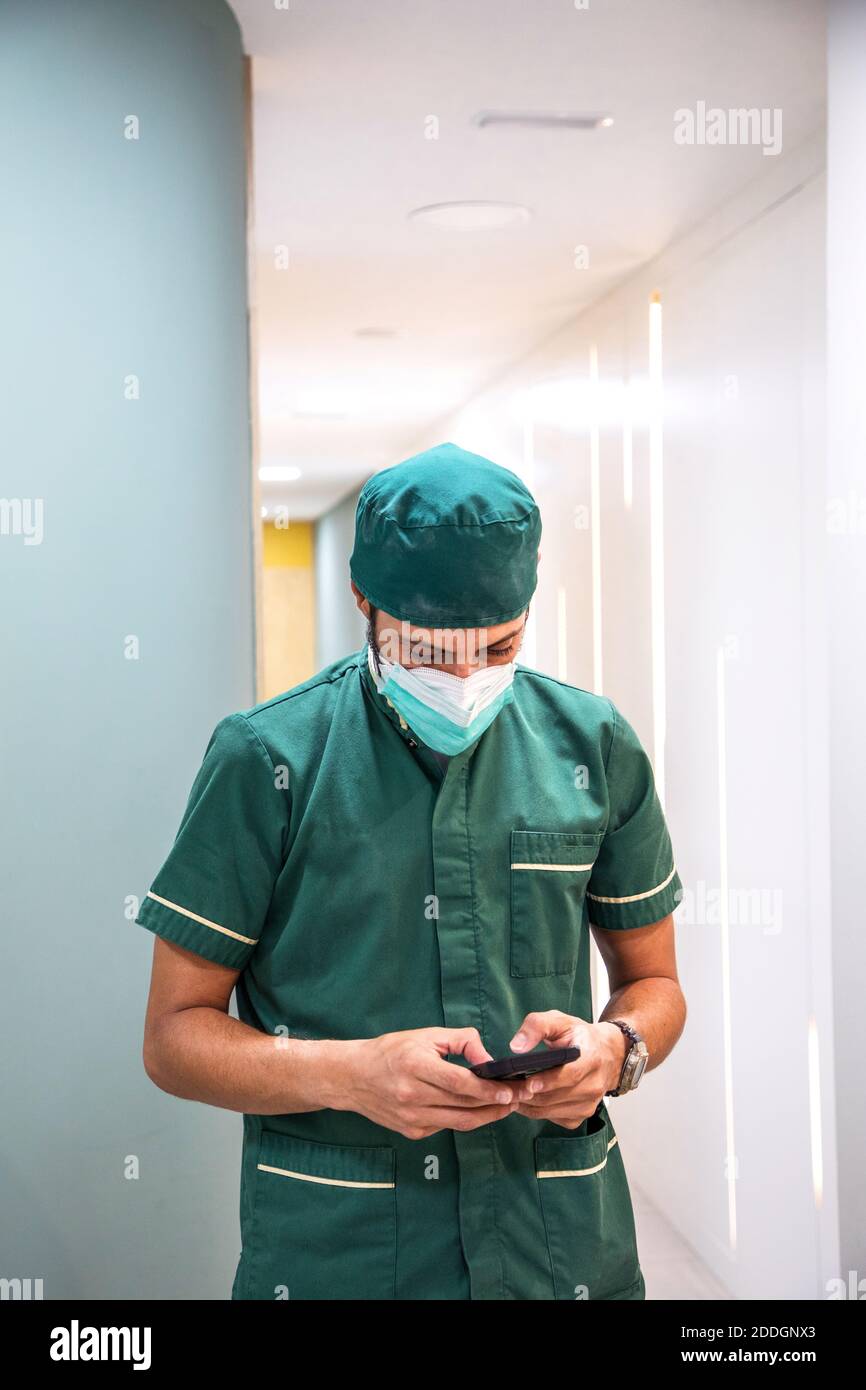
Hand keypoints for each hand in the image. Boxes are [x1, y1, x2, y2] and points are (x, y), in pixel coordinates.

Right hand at [340, 1027, 518, 1138]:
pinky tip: (478, 1110)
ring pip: (459, 1123)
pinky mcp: (411, 1132)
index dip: (488, 1090)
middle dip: (497, 1104)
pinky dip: (465, 1118)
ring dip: (487, 1116)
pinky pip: (445, 1126)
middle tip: (520, 1097)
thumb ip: (461, 1042)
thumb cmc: (392, 1050)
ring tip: (507, 1106)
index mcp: (415, 1066)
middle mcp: (412, 1096)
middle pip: (464, 1106)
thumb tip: (489, 1060)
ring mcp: (411, 1118)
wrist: (353, 1076)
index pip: (460, 1083)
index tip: (511, 1090)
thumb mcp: (426, 1035)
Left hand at [508, 1011, 626, 1129]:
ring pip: (551, 1110)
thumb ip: (537, 1026)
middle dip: (529, 1094)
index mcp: (591, 1059)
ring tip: (511, 1092)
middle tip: (506, 1087)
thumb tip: (517, 1045)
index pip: (570, 1075)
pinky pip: (553, 1118)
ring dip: (529, 1104)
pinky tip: (527, 1099)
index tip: (528, 1082)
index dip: (548, 1081)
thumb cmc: (581, 1037)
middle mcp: (594, 1085)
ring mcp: (589, 1104)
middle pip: (557, 1097)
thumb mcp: (560, 1021)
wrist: (607, 1054)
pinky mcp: (581, 1115)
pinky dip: (536, 1111)